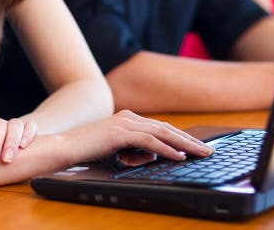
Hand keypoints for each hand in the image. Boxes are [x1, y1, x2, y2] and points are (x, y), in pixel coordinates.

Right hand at [59, 110, 213, 165]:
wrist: (65, 147)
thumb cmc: (88, 151)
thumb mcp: (117, 153)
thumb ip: (135, 152)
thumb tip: (154, 156)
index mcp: (129, 120)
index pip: (162, 128)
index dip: (181, 138)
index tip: (197, 147)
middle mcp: (130, 117)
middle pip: (167, 128)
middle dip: (190, 140)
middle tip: (208, 150)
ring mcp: (126, 123)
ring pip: (163, 133)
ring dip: (185, 144)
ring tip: (201, 153)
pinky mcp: (121, 133)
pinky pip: (150, 142)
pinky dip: (167, 149)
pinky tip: (179, 156)